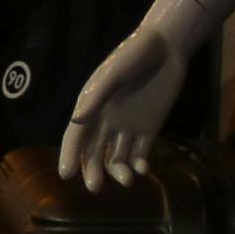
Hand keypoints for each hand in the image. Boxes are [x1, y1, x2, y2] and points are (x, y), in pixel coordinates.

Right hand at [58, 0, 205, 189]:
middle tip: (95, 187)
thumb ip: (97, 96)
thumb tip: (76, 120)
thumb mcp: (115, 72)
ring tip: (127, 180)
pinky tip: (142, 169)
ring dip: (117, 171)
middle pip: (94, 152)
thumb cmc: (135, 53)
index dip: (69, 154)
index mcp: (92, 105)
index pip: (76, 135)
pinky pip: (140, 152)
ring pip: (117, 156)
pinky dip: (139, 165)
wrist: (168, 45)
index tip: (66, 175)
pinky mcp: (150, 127)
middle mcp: (107, 118)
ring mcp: (129, 125)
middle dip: (92, 170)